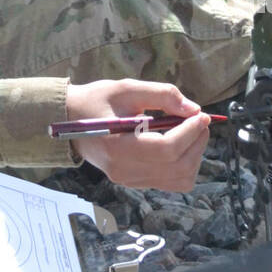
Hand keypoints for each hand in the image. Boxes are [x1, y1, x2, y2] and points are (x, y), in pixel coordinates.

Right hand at [65, 79, 210, 190]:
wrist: (69, 121)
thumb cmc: (96, 100)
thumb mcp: (126, 88)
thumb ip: (161, 95)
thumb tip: (194, 109)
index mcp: (117, 147)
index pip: (166, 149)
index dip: (190, 133)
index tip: (201, 115)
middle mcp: (124, 171)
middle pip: (177, 166)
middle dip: (197, 142)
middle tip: (199, 120)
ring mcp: (129, 180)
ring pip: (180, 179)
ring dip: (194, 155)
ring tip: (190, 132)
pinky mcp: (134, 183)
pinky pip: (171, 182)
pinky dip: (184, 164)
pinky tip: (179, 144)